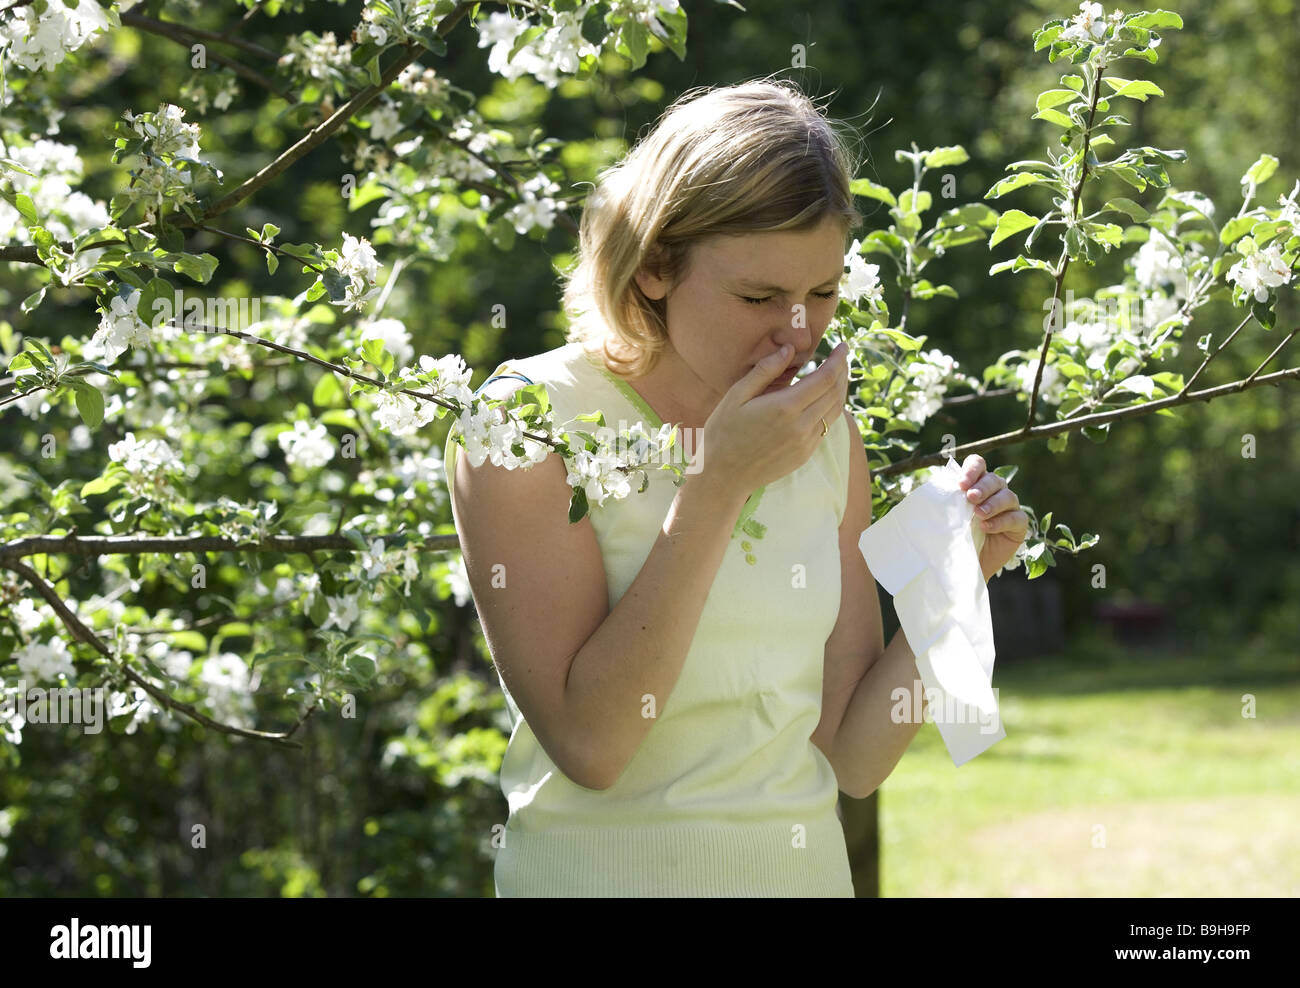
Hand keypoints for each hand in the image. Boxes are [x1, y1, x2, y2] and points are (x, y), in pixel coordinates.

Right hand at [694, 341, 848, 496]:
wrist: (723, 476)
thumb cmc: (724, 432)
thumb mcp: (736, 396)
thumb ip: (764, 371)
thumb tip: (788, 349)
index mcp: (785, 407)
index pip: (826, 378)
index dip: (838, 360)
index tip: (842, 346)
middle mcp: (801, 426)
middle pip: (835, 393)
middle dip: (843, 372)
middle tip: (842, 357)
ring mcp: (805, 443)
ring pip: (835, 412)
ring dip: (840, 391)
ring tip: (838, 375)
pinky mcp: (804, 454)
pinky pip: (825, 427)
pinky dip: (830, 409)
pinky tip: (823, 400)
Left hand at [955, 454, 1028, 580]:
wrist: (963, 564)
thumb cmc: (953, 537)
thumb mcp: (945, 517)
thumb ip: (945, 501)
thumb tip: (937, 491)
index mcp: (975, 484)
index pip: (978, 464)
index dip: (972, 470)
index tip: (961, 484)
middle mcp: (994, 492)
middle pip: (994, 479)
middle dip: (982, 487)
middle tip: (970, 497)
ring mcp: (1009, 508)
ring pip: (1007, 496)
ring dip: (992, 504)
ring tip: (979, 514)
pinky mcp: (1019, 526)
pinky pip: (1016, 518)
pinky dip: (1001, 521)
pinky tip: (987, 527)